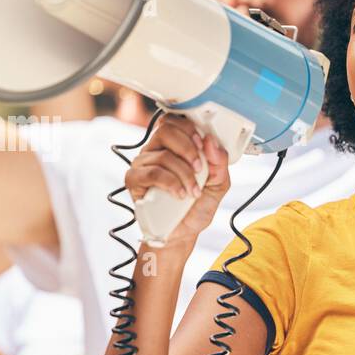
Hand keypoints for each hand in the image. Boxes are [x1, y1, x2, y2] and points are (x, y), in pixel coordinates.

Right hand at [124, 114, 230, 247]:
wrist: (183, 233)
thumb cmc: (196, 207)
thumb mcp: (218, 185)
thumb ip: (220, 163)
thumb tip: (212, 142)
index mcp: (175, 147)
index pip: (175, 121)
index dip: (190, 128)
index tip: (204, 144)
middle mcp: (157, 151)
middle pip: (166, 130)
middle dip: (188, 148)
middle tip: (199, 169)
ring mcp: (143, 164)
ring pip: (163, 155)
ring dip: (184, 174)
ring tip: (193, 192)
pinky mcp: (134, 180)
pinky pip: (152, 173)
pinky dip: (171, 183)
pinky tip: (179, 194)